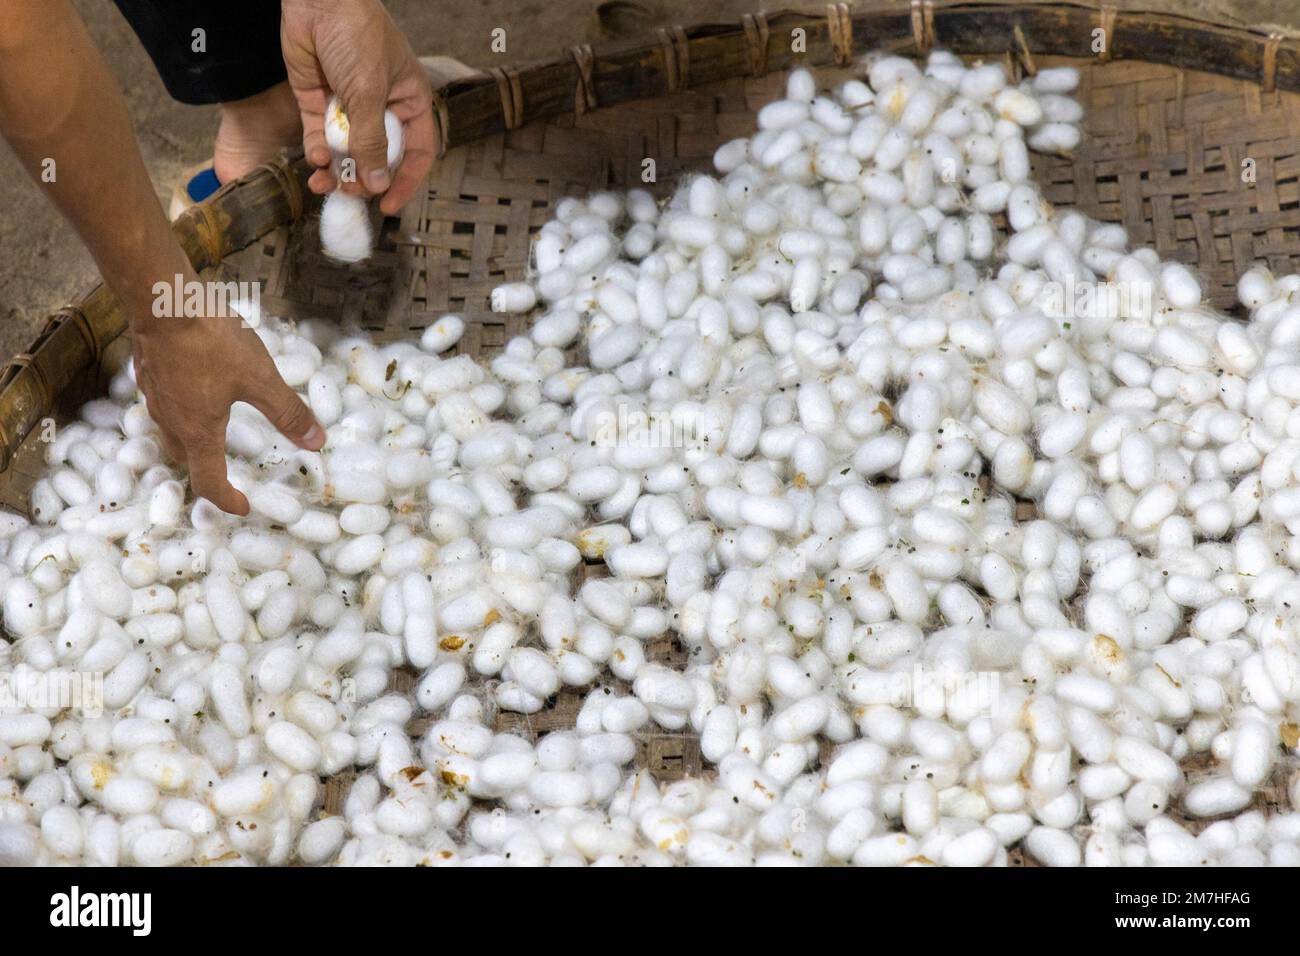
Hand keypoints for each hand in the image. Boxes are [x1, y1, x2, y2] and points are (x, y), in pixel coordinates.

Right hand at [131, 305, 324, 514]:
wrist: (161, 299)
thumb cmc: (211, 341)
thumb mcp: (261, 379)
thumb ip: (288, 412)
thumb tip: (316, 442)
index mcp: (199, 432)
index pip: (209, 481)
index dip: (227, 500)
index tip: (242, 507)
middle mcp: (171, 420)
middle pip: (186, 459)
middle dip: (205, 473)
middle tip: (225, 476)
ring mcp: (155, 395)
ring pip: (170, 431)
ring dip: (190, 442)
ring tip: (210, 436)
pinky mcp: (148, 371)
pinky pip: (164, 403)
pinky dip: (180, 411)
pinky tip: (194, 393)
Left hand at [281, 0, 433, 214]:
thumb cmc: (357, 35)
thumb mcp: (369, 93)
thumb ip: (371, 141)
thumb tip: (377, 183)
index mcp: (408, 101)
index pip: (415, 151)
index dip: (405, 181)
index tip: (388, 206)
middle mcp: (381, 106)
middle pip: (378, 156)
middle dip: (364, 178)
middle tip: (350, 192)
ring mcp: (348, 104)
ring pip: (346, 150)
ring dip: (336, 170)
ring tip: (325, 183)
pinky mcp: (318, 99)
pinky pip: (320, 135)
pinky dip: (317, 149)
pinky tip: (315, 156)